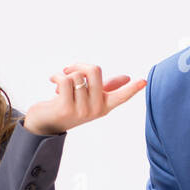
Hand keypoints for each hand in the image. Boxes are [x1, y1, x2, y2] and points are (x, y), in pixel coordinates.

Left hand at [22, 63, 145, 135]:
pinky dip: (57, 76)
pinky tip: (53, 81)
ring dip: (65, 74)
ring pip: (77, 75)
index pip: (122, 96)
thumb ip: (107, 87)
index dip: (133, 88)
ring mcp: (82, 110)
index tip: (144, 81)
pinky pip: (65, 80)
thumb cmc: (69, 106)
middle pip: (94, 71)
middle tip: (70, 69)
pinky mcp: (66, 108)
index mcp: (105, 105)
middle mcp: (96, 109)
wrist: (45, 123)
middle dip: (80, 65)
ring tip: (60, 83)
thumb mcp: (90, 97)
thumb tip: (126, 78)